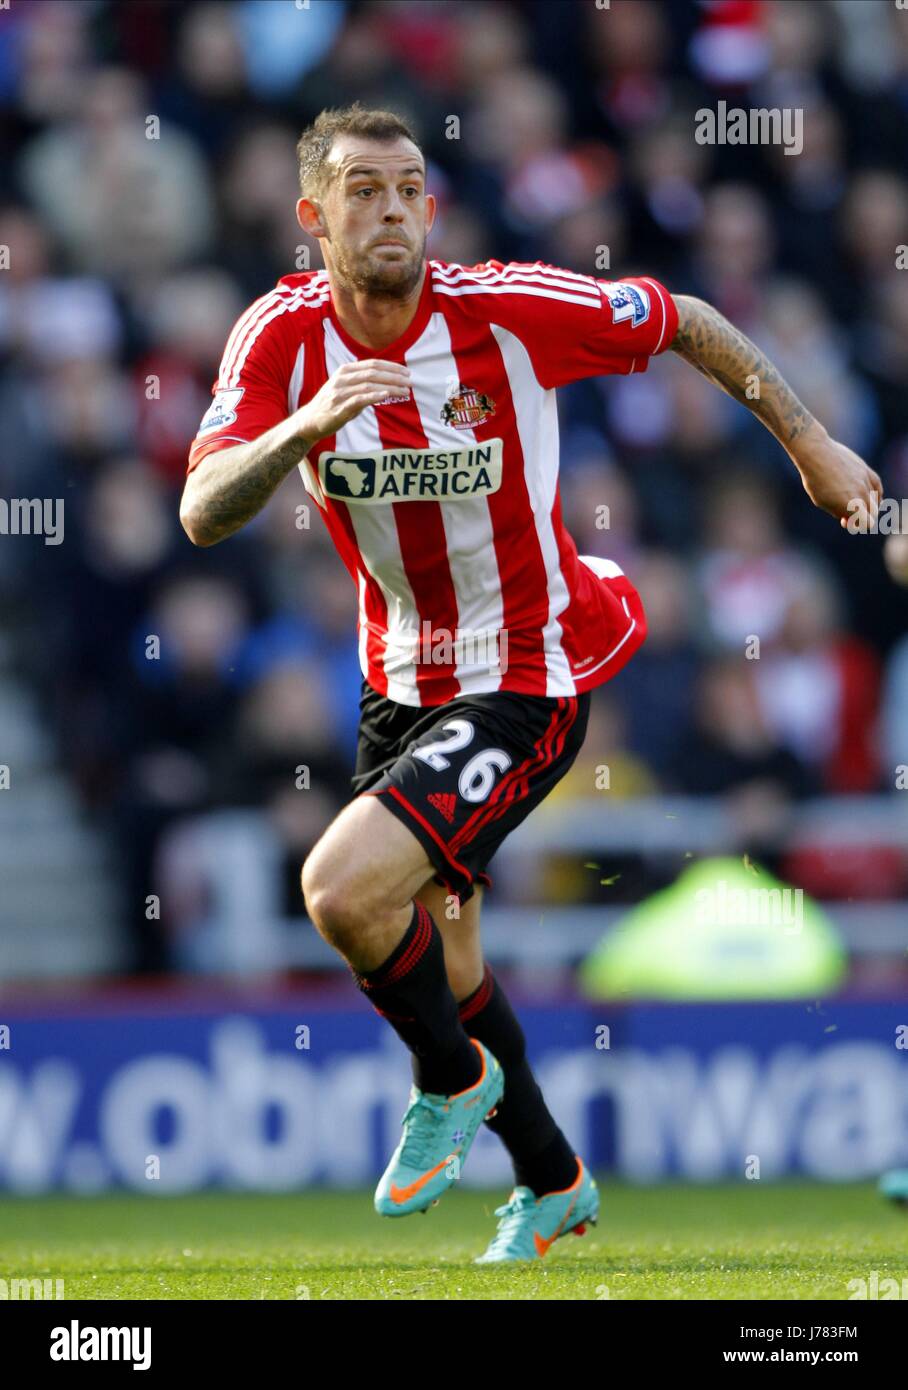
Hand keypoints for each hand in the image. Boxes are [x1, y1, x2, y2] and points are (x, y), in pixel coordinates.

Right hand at [295, 359, 411, 442]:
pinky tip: (386, 395)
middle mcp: (342, 379)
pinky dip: (374, 396)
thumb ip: (363, 383)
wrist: (310, 420)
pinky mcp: (340, 408)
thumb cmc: (332, 404)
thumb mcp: (346, 388)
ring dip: (389, 387)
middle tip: (410, 381)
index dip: (391, 366)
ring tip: (404, 391)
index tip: (406, 372)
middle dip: (394, 376)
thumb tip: (387, 383)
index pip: (372, 364)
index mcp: (345, 371)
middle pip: (373, 373)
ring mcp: (340, 393)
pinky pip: (359, 399)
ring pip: (369, 385)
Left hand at [792, 424, 882, 529]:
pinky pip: (877, 488)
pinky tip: (864, 495)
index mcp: (851, 505)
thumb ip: (839, 511)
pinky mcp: (867, 471)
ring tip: (853, 501)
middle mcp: (862, 494)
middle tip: (845, 512)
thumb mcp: (823, 502)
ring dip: (866, 505)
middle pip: (872, 514)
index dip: (857, 525)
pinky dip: (874, 494)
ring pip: (875, 501)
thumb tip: (849, 517)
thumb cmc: (815, 480)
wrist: (817, 453)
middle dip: (861, 516)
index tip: (845, 520)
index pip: (867, 524)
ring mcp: (866, 482)